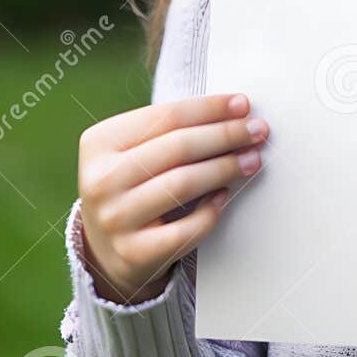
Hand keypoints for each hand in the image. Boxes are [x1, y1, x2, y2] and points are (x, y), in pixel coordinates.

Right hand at [77, 93, 267, 304]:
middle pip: (179, 147)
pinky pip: (184, 229)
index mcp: (99, 143)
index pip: (166, 116)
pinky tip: (224, 197)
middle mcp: (101, 179)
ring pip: (183, 184)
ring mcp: (115, 218)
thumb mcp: (134, 152)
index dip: (210, 108)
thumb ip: (172, 131)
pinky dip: (210, 211)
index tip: (242, 104)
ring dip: (225, 168)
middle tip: (257, 130)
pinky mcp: (132, 252)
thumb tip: (234, 114)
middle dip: (226, 135)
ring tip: (252, 160)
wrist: (105, 250)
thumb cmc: (131, 188)